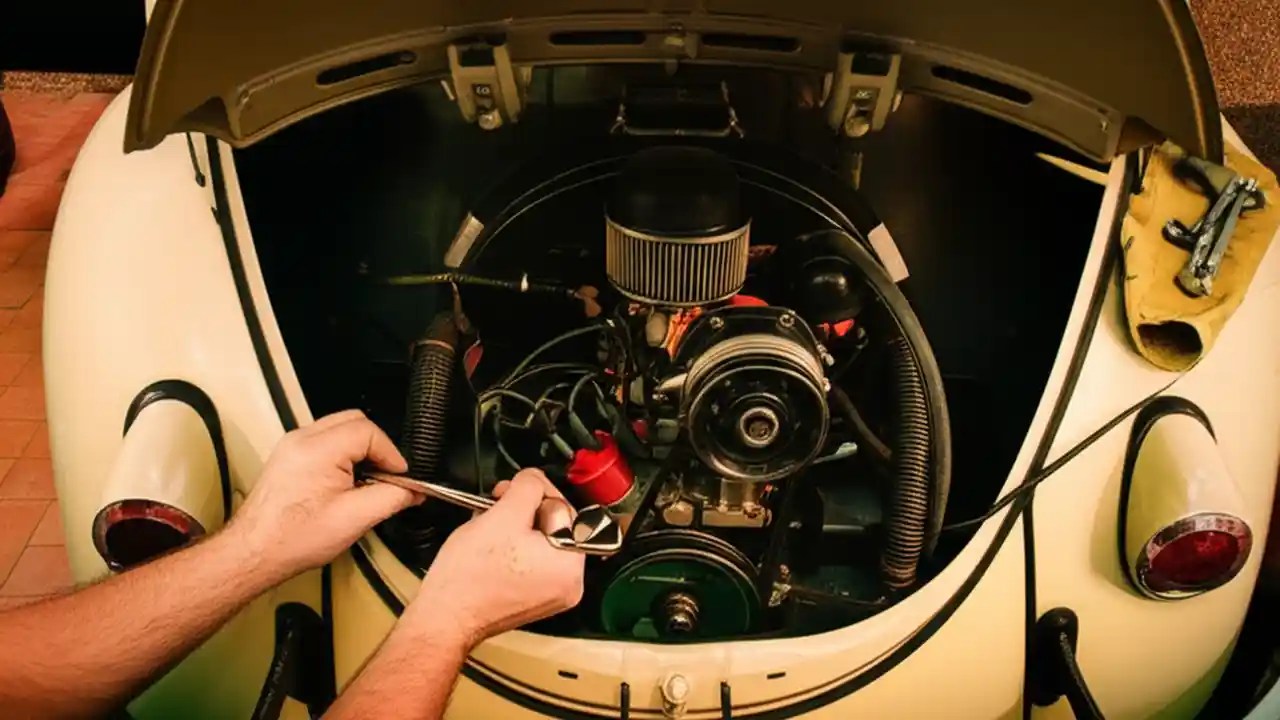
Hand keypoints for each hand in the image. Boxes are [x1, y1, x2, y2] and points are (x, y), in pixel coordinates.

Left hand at [229, 410, 418, 580]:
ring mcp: (292, 445)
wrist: (254, 552)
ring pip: (339, 428)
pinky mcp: (288, 455)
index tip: (399, 477)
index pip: (369, 432)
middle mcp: (302, 439)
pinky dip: (342, 454)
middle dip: (377, 446)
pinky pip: (325, 440)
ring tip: (366, 481)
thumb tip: (413, 490)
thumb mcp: (356, 519)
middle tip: (387, 475)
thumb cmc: (293, 538)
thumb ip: (393, 498)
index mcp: (318, 450)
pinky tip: (346, 482)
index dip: (391, 454)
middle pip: (354, 421)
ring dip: (360, 450)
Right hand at [403, 469, 585, 650]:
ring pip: (540, 542)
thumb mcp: (503, 515)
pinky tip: (492, 546)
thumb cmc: (469, 578)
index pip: (565, 509)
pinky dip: (513, 547)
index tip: (514, 490)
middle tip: (499, 505)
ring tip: (491, 528)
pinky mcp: (533, 599)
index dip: (536, 493)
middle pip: (554, 525)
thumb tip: (534, 478)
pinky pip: (531, 560)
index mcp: (570, 565)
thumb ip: (527, 487)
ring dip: (516, 526)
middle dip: (525, 509)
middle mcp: (569, 584)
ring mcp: (551, 594)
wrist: (445, 616)